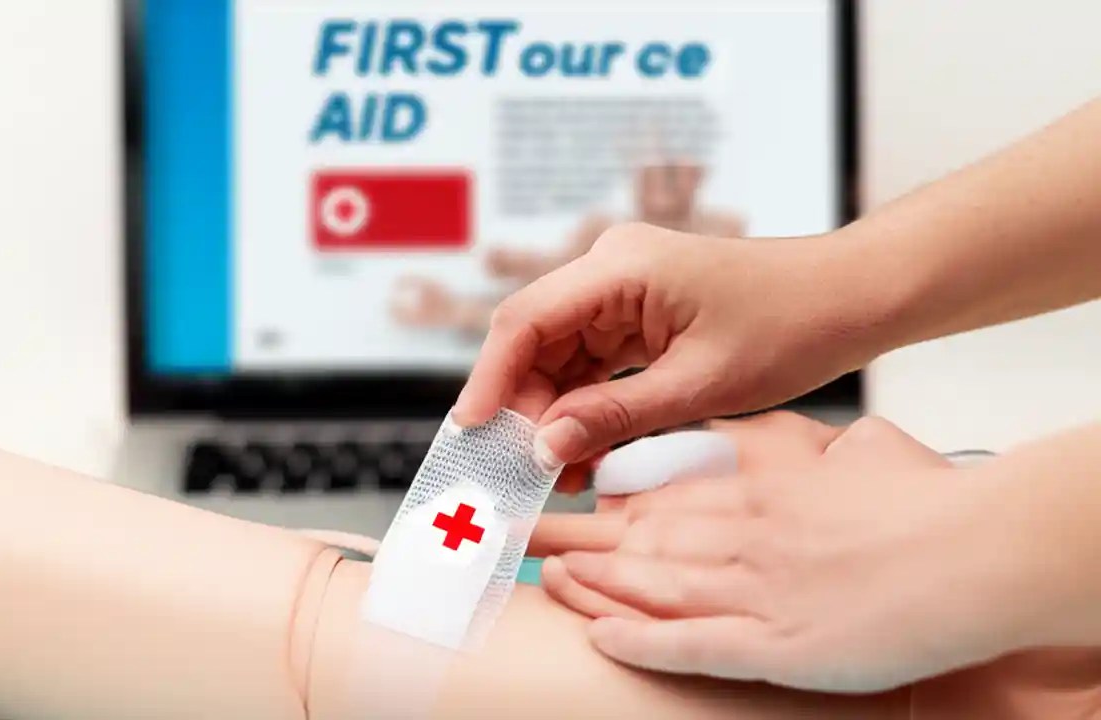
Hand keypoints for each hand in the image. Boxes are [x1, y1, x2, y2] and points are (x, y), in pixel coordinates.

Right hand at [452, 222, 881, 467]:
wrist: (846, 300)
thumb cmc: (790, 325)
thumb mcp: (699, 385)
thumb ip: (615, 415)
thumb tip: (545, 447)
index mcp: (620, 268)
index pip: (525, 321)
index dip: (490, 380)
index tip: (472, 435)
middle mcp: (610, 270)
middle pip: (533, 341)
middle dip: (523, 408)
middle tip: (518, 473)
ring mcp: (621, 291)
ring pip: (557, 357)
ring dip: (553, 414)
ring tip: (556, 475)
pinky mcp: (636, 314)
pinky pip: (589, 362)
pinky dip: (584, 406)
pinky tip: (585, 454)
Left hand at [544, 414, 1026, 692]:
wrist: (977, 548)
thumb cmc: (924, 499)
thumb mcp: (852, 451)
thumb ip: (796, 446)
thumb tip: (772, 441)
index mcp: (755, 488)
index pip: (657, 493)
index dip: (600, 501)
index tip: (558, 497)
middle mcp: (740, 534)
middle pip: (635, 537)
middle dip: (566, 540)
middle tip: (510, 536)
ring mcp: (753, 589)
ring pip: (647, 584)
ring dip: (587, 586)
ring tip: (539, 581)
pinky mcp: (774, 644)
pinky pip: (689, 643)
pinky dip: (637, 641)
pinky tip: (597, 637)